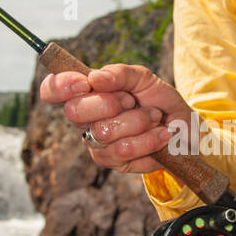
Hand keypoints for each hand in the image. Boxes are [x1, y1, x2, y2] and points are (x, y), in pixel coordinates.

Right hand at [39, 62, 191, 173]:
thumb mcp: (143, 78)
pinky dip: (149, 138)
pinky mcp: (113, 162)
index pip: (52, 90)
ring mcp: (96, 143)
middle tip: (131, 100)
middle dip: (108, 103)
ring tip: (155, 117)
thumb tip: (94, 77)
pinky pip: (124, 150)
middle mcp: (84, 120)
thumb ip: (119, 73)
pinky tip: (162, 133)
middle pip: (74, 112)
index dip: (60, 86)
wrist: (183, 128)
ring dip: (138, 120)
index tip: (84, 83)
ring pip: (104, 132)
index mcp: (85, 94)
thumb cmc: (157, 100)